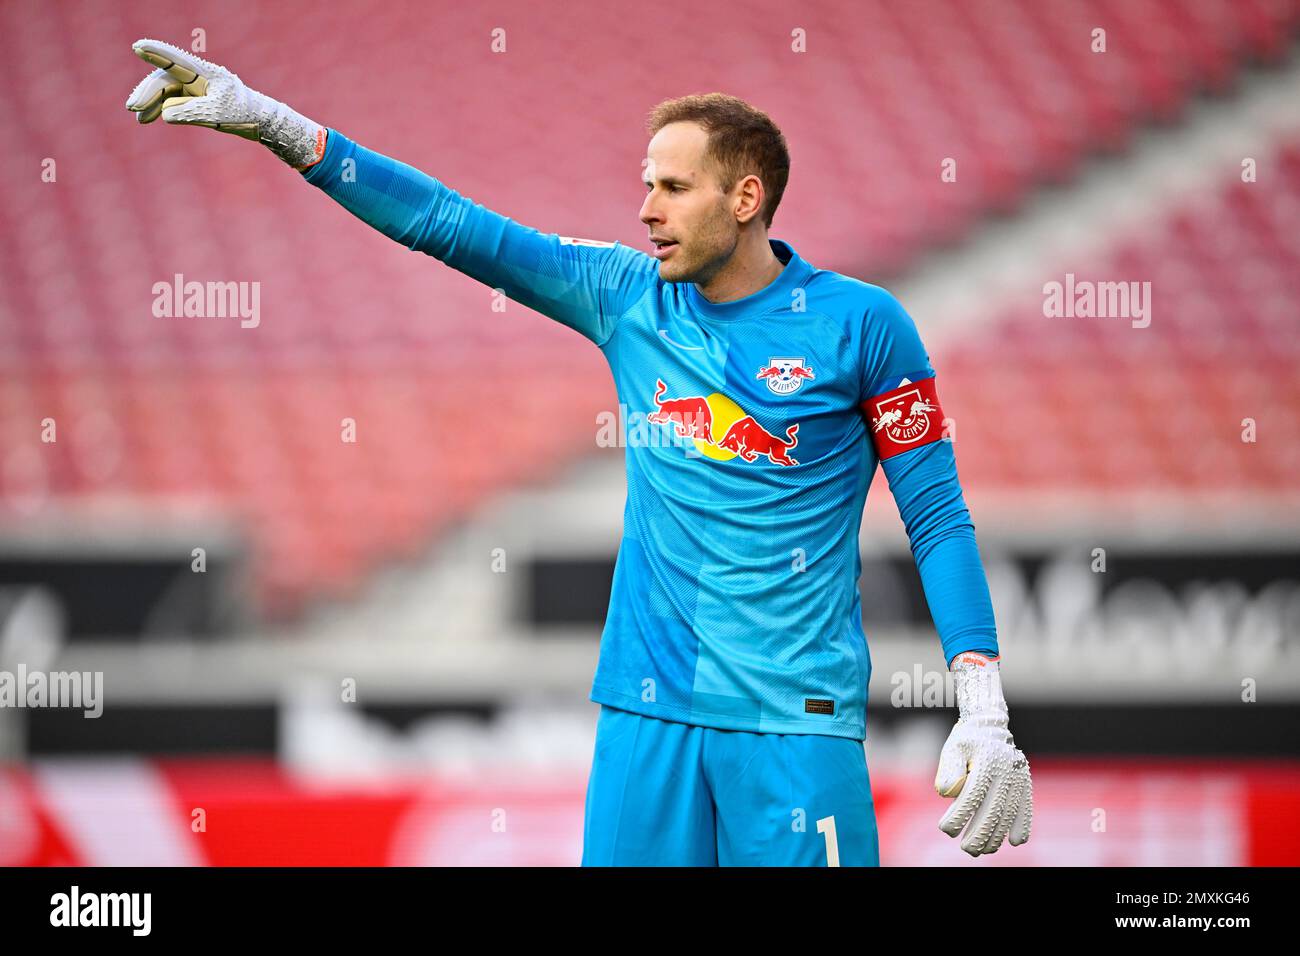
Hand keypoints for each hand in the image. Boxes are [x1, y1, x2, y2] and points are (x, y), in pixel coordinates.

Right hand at [125, 38, 324, 168]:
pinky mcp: (195, 99)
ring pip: (166, 91)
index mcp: (206, 73)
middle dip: (148, 92)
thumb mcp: (217, 114)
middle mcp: (198, 77)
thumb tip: (165, 114)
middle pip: (166, 79)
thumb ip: (191, 112)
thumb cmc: (243, 114)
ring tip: (138, 117)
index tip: (138, 46)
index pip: (176, 60)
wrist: (261, 122)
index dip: (156, 53)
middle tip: (132, 107)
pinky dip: (161, 109)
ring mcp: (195, 88)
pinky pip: (172, 101)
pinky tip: (148, 118)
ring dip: (151, 103)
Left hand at [934, 651, 1031, 855]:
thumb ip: (948, 770)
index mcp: (987, 762)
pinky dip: (1023, 826)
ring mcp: (1018, 780)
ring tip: (981, 850)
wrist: (991, 727)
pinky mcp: (1025, 786)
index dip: (958, 816)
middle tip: (966, 849)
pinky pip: (1026, 809)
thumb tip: (949, 794)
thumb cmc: (966, 742)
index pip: (972, 796)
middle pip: (992, 811)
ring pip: (1009, 815)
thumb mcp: (952, 749)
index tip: (946, 830)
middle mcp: (1006, 772)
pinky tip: (1016, 841)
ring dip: (996, 837)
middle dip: (978, 834)